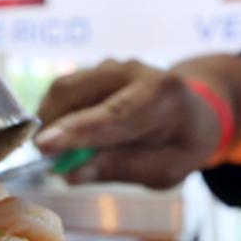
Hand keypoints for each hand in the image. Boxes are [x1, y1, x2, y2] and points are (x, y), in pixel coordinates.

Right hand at [34, 59, 221, 188]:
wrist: (196, 113)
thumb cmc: (182, 145)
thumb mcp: (164, 170)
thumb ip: (120, 169)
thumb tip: (70, 174)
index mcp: (163, 98)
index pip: (114, 115)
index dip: (77, 131)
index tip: (44, 146)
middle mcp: (136, 71)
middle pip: (77, 92)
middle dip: (52, 125)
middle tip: (45, 161)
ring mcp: (114, 66)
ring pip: (65, 88)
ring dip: (52, 121)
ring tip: (58, 152)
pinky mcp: (99, 69)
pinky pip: (67, 90)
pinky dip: (58, 115)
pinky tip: (69, 137)